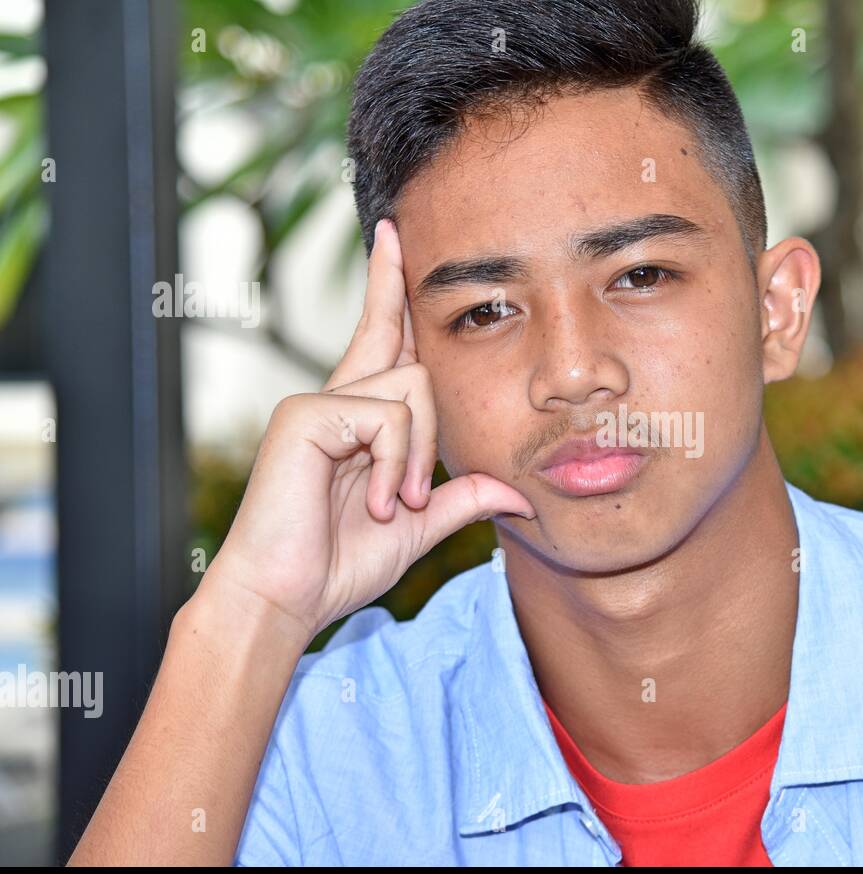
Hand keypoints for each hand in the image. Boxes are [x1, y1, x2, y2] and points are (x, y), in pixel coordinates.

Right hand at [198, 218, 533, 647]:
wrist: (285, 598)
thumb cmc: (340, 563)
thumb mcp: (416, 526)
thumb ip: (463, 500)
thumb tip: (521, 496)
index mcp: (358, 414)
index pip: (385, 333)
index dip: (392, 284)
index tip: (395, 230)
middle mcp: (336, 395)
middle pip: (413, 356)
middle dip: (431, 429)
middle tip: (401, 497)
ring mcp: (318, 400)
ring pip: (413, 390)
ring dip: (416, 458)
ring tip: (388, 504)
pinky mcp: (305, 414)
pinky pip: (387, 417)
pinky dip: (392, 465)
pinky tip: (371, 502)